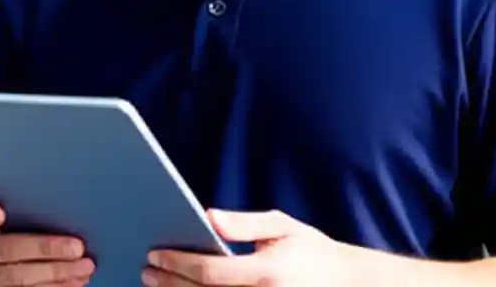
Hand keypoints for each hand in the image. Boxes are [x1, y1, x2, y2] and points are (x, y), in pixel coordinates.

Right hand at [0, 203, 96, 285]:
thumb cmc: (4, 232)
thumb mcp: (3, 216)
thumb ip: (19, 208)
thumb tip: (59, 197)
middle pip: (8, 251)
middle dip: (45, 248)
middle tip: (77, 247)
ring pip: (20, 279)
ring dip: (57, 274)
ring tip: (84, 267)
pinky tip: (77, 281)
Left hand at [143, 209, 357, 285]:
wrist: (349, 284)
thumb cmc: (311, 252)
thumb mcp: (282, 227)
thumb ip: (244, 224)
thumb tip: (208, 216)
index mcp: (265, 274)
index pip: (208, 272)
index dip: (176, 264)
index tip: (155, 255)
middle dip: (169, 284)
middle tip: (147, 272)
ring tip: (159, 286)